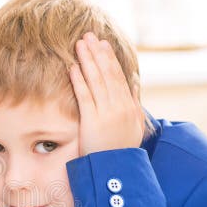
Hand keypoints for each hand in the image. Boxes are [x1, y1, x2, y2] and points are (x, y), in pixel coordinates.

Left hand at [70, 32, 144, 155]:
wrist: (117, 171)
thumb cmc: (122, 150)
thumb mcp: (134, 125)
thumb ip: (133, 103)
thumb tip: (133, 82)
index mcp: (129, 106)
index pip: (118, 77)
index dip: (109, 59)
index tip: (102, 44)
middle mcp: (120, 107)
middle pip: (107, 74)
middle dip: (97, 53)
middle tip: (88, 36)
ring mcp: (107, 113)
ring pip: (96, 81)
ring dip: (87, 61)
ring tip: (79, 45)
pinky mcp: (92, 122)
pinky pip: (85, 97)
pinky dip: (79, 81)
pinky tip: (73, 67)